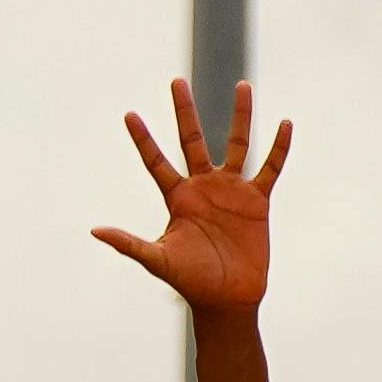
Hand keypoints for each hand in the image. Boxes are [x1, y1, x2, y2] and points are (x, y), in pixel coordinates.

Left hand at [96, 78, 286, 314]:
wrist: (227, 299)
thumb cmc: (191, 281)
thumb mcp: (158, 260)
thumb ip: (129, 244)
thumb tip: (95, 231)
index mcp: (177, 197)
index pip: (156, 161)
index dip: (143, 140)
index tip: (128, 115)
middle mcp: (203, 187)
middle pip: (192, 140)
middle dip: (184, 111)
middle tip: (176, 81)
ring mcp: (231, 190)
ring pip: (237, 144)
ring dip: (239, 115)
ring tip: (242, 84)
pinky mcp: (257, 201)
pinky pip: (269, 168)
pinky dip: (278, 148)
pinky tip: (285, 123)